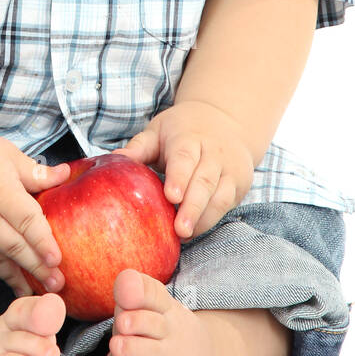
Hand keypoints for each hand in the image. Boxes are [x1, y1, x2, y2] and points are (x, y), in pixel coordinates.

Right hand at [0, 121, 72, 297]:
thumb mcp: (8, 154)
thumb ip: (37, 173)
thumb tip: (66, 175)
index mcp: (2, 192)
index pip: (27, 221)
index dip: (43, 242)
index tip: (58, 260)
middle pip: (15, 246)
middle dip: (37, 268)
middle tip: (57, 287)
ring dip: (19, 277)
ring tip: (39, 293)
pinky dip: (1, 272)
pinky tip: (15, 283)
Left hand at [115, 101, 254, 238]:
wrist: (225, 120)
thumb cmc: (182, 129)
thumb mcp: (159, 130)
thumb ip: (139, 146)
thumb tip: (114, 159)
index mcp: (189, 138)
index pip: (184, 158)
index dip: (179, 177)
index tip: (171, 196)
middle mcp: (213, 153)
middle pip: (204, 181)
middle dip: (193, 207)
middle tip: (180, 230)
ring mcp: (230, 168)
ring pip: (220, 196)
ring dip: (203, 218)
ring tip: (185, 235)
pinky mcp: (239, 183)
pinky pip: (227, 204)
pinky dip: (211, 219)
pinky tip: (194, 230)